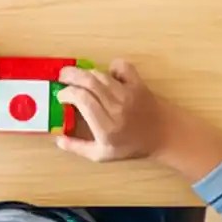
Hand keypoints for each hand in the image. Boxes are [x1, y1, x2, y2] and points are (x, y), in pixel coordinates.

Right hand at [54, 60, 169, 161]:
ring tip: (78, 77)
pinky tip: (107, 75)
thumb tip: (57, 139)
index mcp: (106, 127)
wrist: (163, 136)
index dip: (67, 93)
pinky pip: (122, 67)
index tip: (61, 96)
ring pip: (101, 75)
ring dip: (85, 73)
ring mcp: (128, 94)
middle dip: (71, 76)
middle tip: (62, 77)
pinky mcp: (138, 84)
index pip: (82, 99)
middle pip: (89, 82)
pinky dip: (112, 66)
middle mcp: (116, 108)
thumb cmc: (131, 146)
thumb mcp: (102, 155)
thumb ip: (78, 147)